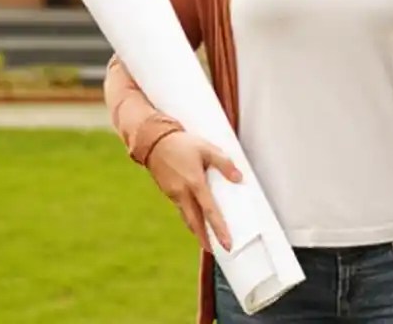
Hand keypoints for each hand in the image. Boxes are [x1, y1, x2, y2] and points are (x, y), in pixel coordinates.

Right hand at [145, 131, 241, 252]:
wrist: (154, 141)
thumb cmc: (182, 144)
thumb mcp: (207, 148)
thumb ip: (224, 163)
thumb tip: (238, 178)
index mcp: (194, 184)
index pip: (210, 211)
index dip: (219, 229)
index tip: (226, 243)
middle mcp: (182, 193)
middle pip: (195, 222)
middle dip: (205, 238)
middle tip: (214, 250)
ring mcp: (173, 194)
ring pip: (186, 217)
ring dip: (196, 230)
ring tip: (206, 239)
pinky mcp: (168, 192)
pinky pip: (181, 208)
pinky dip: (189, 217)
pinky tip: (195, 218)